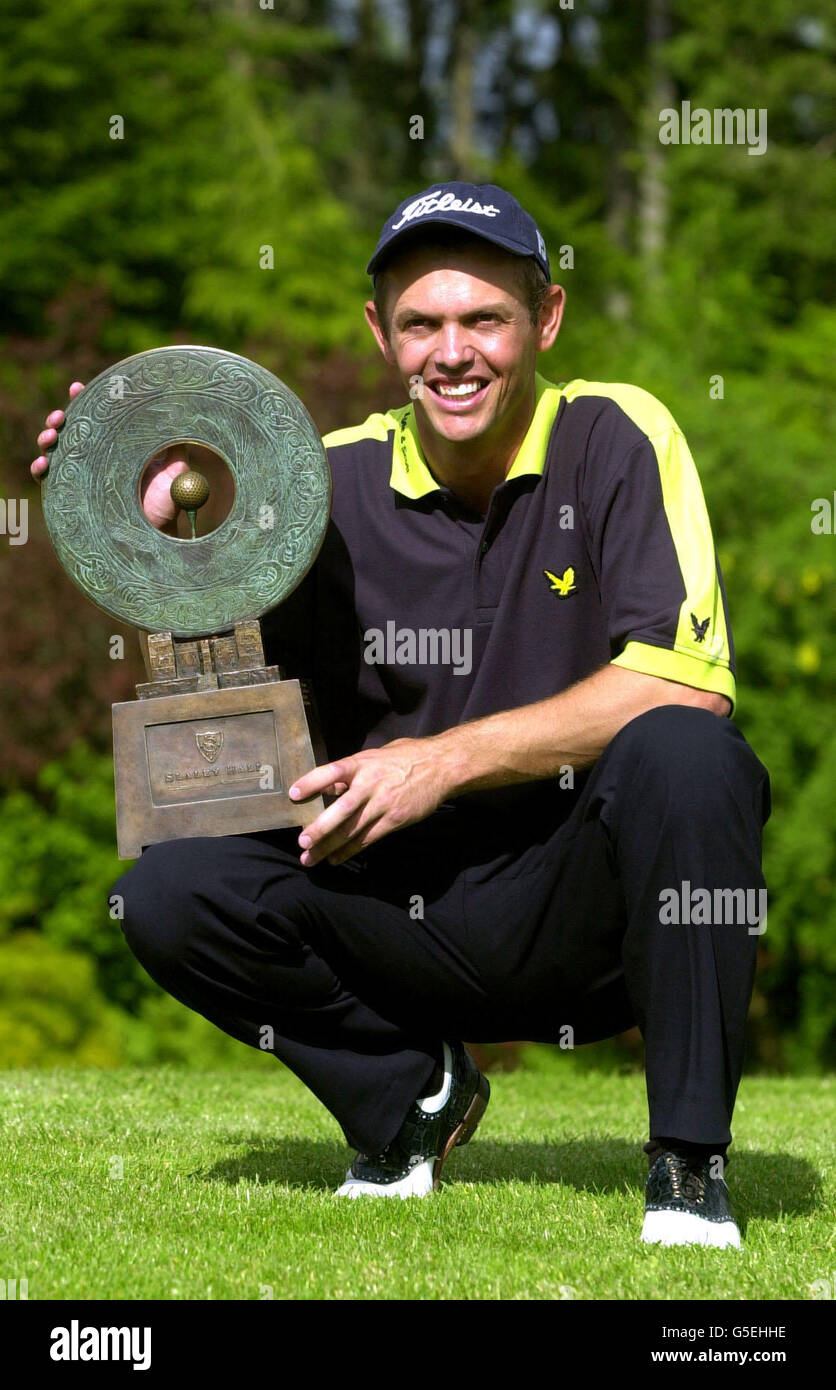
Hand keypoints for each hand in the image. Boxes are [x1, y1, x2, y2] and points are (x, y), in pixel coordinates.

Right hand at [30, 381, 189, 530]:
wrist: (158, 532)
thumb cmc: (168, 500)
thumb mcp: (176, 468)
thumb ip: (176, 445)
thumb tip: (184, 416)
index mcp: (118, 444)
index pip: (96, 416)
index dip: (83, 399)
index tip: (76, 387)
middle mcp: (98, 456)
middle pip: (69, 430)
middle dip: (58, 419)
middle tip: (59, 417)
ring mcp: (84, 475)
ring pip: (55, 451)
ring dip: (46, 440)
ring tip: (49, 437)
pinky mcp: (75, 494)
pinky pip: (51, 480)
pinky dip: (41, 470)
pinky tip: (43, 465)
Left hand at [289, 736, 450, 865]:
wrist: (441, 766)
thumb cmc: (407, 756)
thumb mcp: (376, 755)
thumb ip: (352, 771)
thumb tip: (330, 786)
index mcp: (362, 764)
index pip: (332, 772)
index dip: (311, 782)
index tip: (293, 794)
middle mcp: (370, 785)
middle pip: (341, 810)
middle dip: (319, 828)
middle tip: (302, 843)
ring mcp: (383, 804)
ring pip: (352, 830)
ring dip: (329, 846)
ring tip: (310, 858)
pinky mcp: (395, 820)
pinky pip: (368, 839)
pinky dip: (350, 851)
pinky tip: (336, 859)